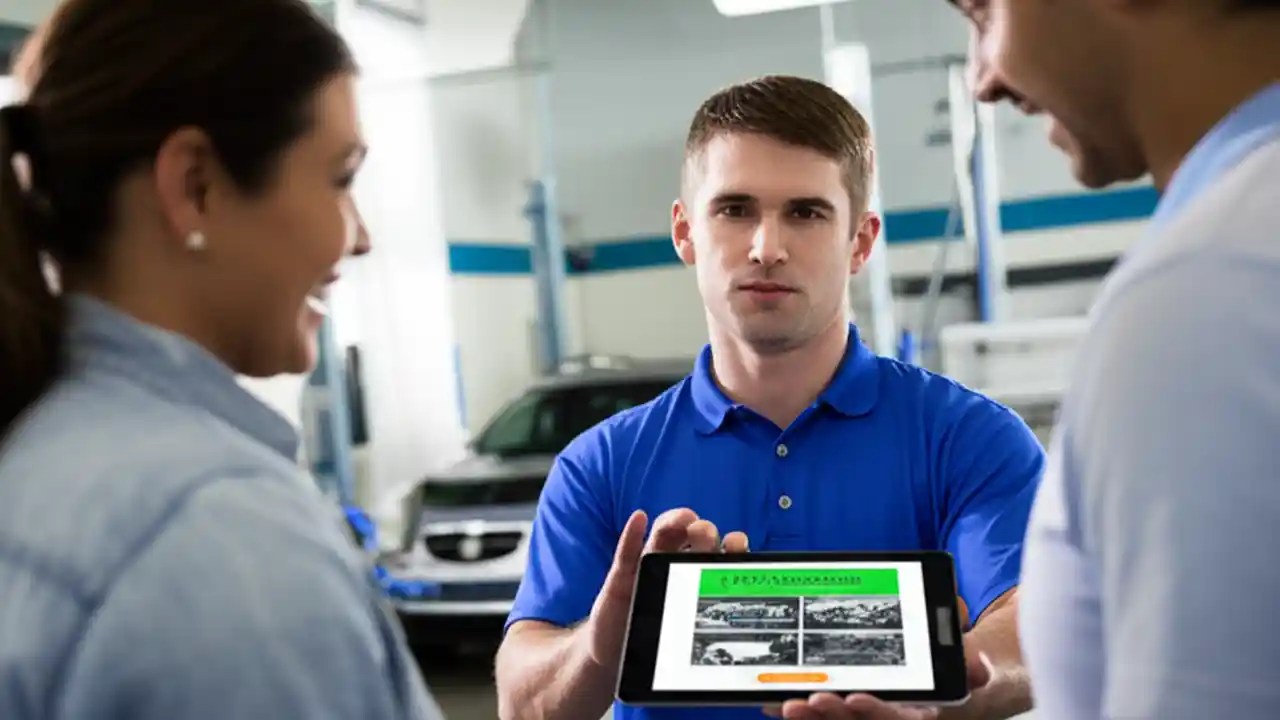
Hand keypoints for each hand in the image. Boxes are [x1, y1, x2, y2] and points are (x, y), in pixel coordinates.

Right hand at [583, 508, 748, 668]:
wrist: (615, 663)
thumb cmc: (657, 649)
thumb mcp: (687, 643)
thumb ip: (710, 634)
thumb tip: (750, 640)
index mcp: (697, 581)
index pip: (718, 558)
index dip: (729, 547)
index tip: (736, 543)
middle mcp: (674, 568)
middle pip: (692, 540)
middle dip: (703, 531)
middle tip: (705, 532)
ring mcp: (647, 569)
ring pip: (662, 538)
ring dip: (673, 522)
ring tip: (684, 518)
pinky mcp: (621, 578)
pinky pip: (626, 553)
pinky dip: (632, 534)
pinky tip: (640, 519)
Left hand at [763, 641, 992, 719]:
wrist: (936, 679)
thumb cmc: (945, 674)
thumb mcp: (963, 671)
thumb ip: (969, 668)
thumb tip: (977, 666)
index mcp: (916, 717)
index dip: (875, 711)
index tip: (855, 697)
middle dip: (834, 716)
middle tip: (811, 699)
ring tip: (788, 703)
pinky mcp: (842, 719)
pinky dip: (799, 716)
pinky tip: (773, 703)